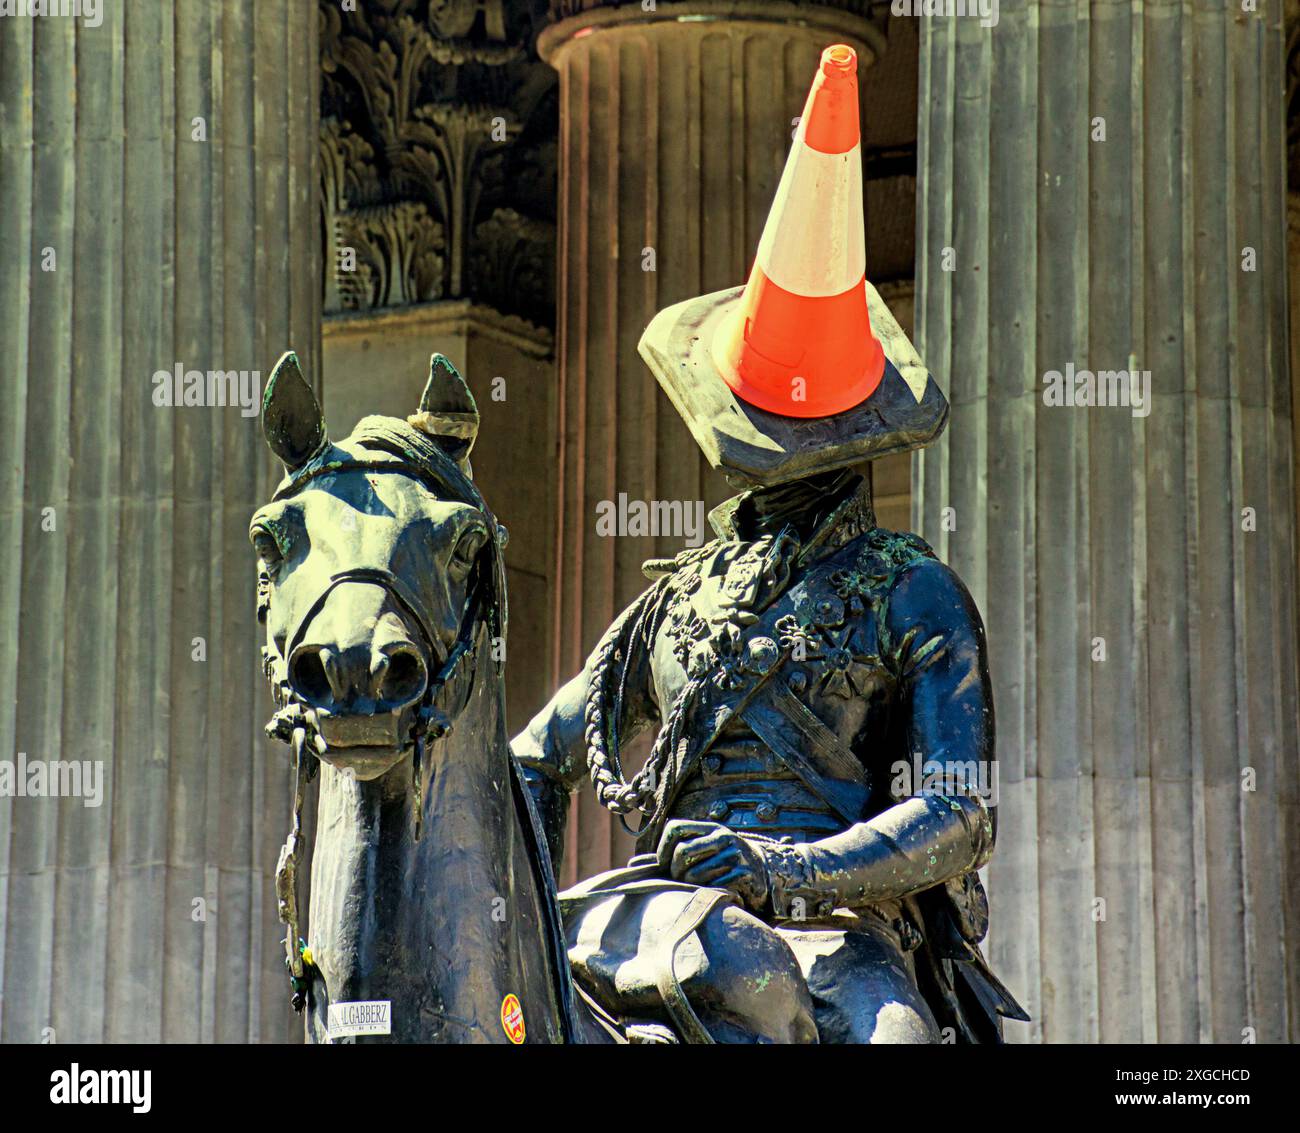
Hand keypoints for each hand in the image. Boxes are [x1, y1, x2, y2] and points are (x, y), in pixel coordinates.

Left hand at [656, 820, 770, 912]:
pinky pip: (713, 886)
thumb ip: (674, 853)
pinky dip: (708, 893)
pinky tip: (713, 892)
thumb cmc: (723, 862)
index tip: (663, 865)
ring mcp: (734, 854)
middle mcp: (722, 836)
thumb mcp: (704, 849)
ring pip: (695, 873)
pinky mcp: (744, 873)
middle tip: (680, 881)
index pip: (675, 828)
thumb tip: (635, 864)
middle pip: (682, 852)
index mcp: (709, 828)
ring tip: (697, 887)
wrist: (763, 872)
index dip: (662, 848)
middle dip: (675, 872)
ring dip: (691, 886)